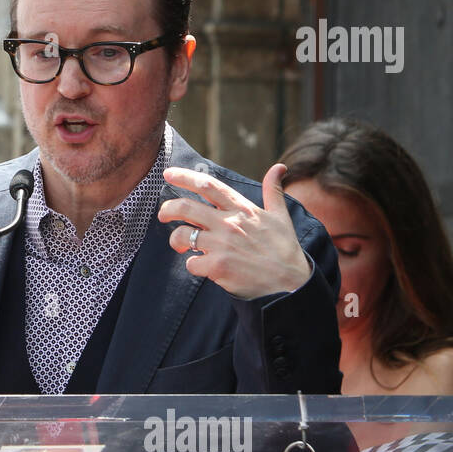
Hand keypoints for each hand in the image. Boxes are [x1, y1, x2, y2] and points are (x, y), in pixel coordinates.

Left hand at [157, 163, 309, 299]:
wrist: (290, 284)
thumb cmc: (284, 250)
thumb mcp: (280, 217)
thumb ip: (273, 192)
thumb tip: (279, 167)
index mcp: (242, 209)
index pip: (208, 186)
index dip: (185, 177)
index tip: (168, 173)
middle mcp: (229, 223)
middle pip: (185, 207)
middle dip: (167, 209)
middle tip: (163, 215)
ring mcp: (222, 245)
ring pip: (183, 235)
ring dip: (176, 240)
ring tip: (181, 245)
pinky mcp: (218, 267)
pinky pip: (191, 263)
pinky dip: (193, 265)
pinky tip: (202, 267)